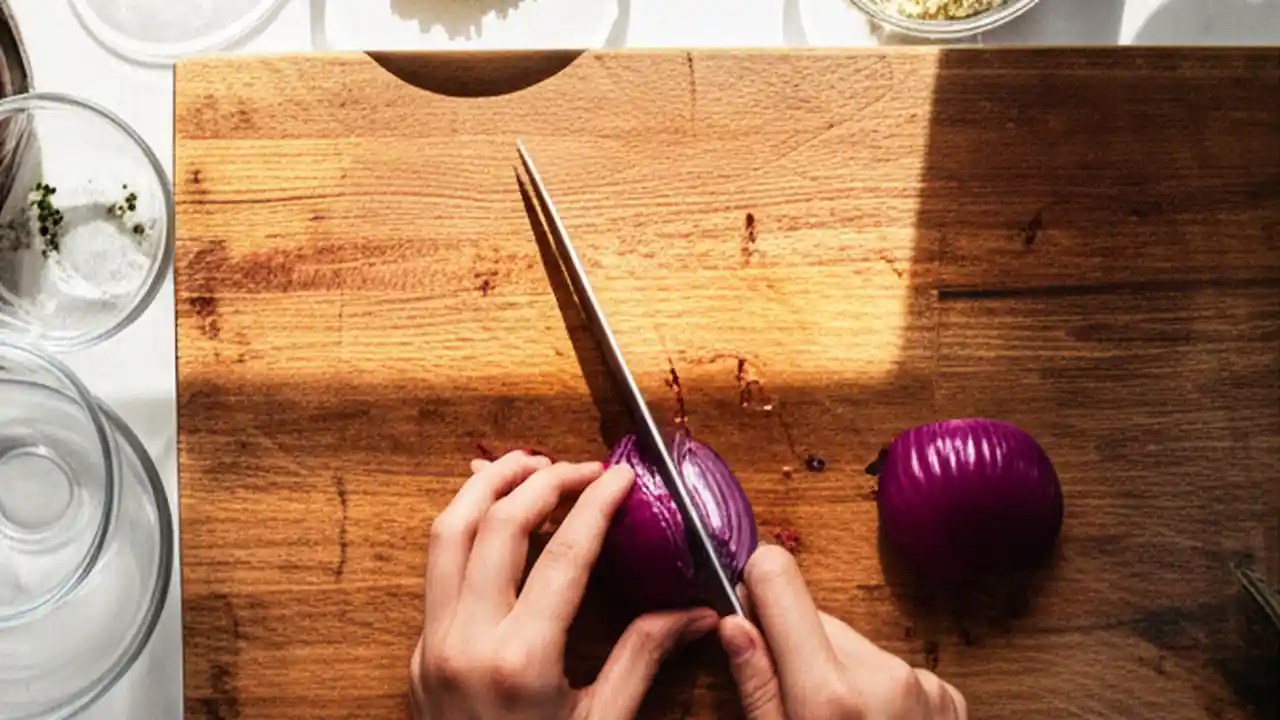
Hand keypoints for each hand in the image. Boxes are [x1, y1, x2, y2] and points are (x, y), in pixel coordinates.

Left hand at [410, 451, 718, 719]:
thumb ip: (644, 658)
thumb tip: (695, 613)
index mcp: (520, 661)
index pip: (564, 553)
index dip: (596, 503)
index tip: (619, 476)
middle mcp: (465, 642)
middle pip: (497, 525)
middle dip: (540, 481)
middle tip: (578, 467)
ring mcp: (431, 645)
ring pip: (446, 534)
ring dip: (485, 488)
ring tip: (526, 466)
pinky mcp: (417, 653)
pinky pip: (434, 569)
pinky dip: (461, 526)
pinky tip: (489, 514)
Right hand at [720, 546, 966, 718]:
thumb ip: (758, 686)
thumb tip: (734, 623)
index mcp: (829, 695)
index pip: (779, 582)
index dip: (757, 583)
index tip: (746, 598)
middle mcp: (882, 678)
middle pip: (819, 623)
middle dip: (803, 651)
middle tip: (800, 705)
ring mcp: (922, 685)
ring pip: (858, 650)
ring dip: (845, 676)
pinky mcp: (949, 696)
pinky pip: (895, 672)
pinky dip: (883, 695)